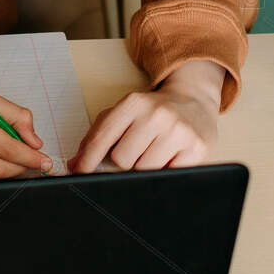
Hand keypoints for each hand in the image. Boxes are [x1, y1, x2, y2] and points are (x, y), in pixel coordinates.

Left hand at [69, 59, 224, 172]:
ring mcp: (178, 131)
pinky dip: (165, 169)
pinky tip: (170, 155)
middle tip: (136, 151)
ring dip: (144, 167)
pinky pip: (169, 174)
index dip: (88, 159)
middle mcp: (156, 114)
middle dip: (124, 161)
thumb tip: (76, 164)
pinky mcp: (197, 147)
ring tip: (154, 151)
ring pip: (144, 169)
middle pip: (122, 159)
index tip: (80, 172)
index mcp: (134, 103)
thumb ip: (98, 135)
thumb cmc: (154, 110)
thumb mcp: (125, 112)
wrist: (194, 99)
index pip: (102, 138)